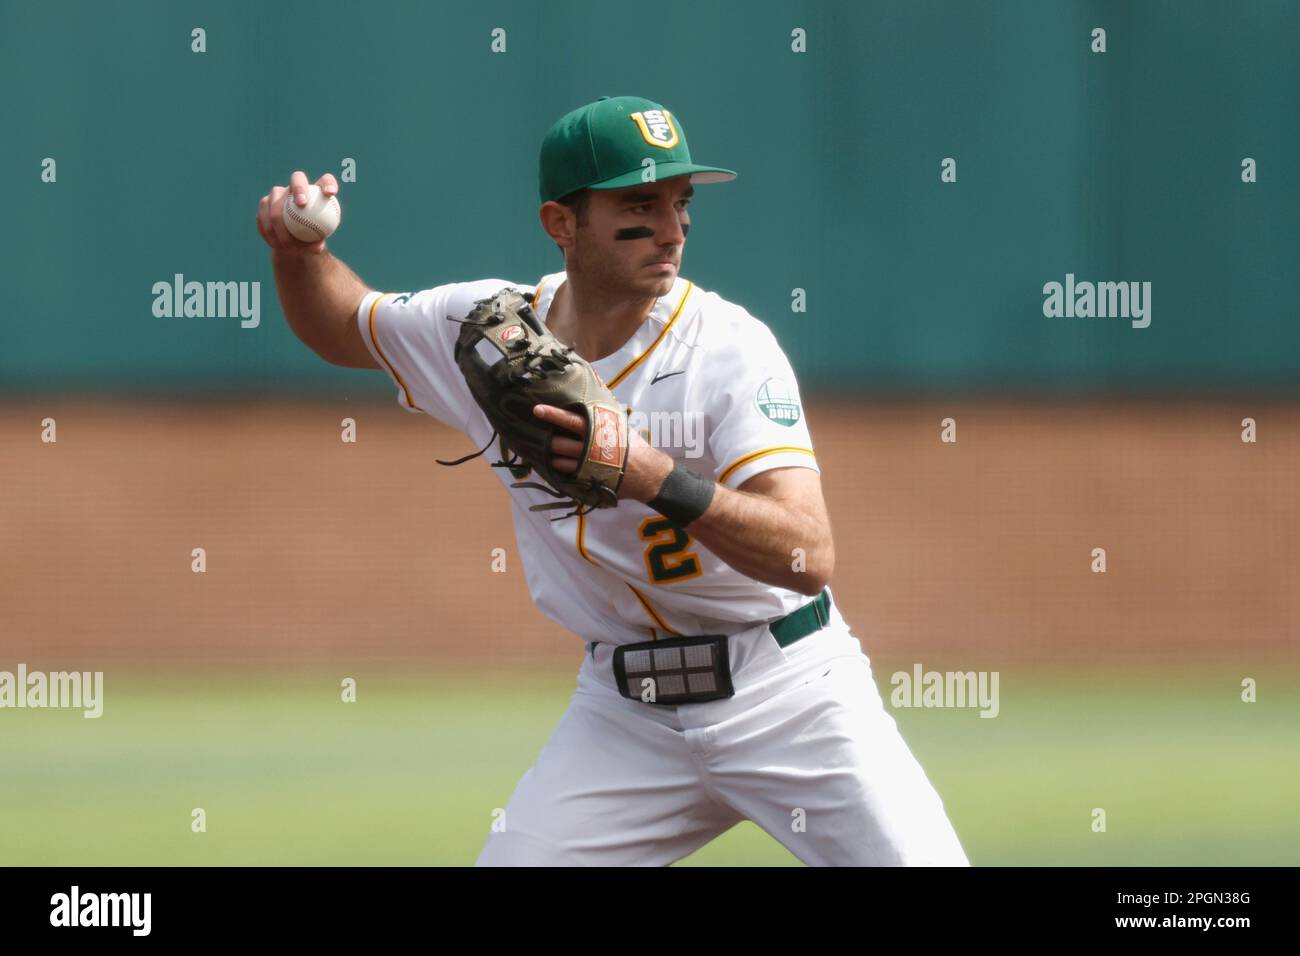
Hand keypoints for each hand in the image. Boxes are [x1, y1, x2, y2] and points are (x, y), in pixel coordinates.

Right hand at [255, 170, 338, 254]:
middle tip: (302, 204)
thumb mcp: (317, 242)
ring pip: (276, 201)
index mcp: (316, 191)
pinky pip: (265, 216)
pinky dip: (270, 231)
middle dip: (299, 188)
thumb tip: (317, 246)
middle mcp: (295, 186)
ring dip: (281, 221)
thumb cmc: (310, 240)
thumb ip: (318, 242)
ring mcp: (277, 193)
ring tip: (287, 243)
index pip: (326, 181)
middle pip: (297, 179)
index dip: (329, 183)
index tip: (330, 193)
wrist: (292, 242)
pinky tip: (276, 245)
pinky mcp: (264, 204)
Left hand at [532, 404, 674, 502]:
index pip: (571, 420)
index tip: (537, 409)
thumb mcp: (619, 423)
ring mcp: (587, 466)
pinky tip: (557, 463)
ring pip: (558, 459)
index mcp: (598, 430)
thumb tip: (595, 381)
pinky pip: (565, 473)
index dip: (553, 414)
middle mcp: (590, 447)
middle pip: (559, 443)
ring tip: (549, 449)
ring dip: (551, 454)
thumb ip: (603, 407)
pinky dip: (559, 467)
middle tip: (541, 434)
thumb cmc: (632, 444)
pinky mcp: (586, 479)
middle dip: (548, 439)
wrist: (647, 473)